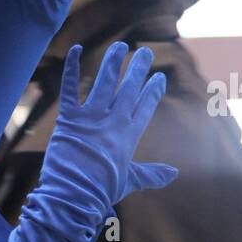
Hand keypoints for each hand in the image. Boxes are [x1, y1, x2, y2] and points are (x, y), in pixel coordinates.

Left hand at [39, 42, 177, 233]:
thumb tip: (173, 174)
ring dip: (113, 62)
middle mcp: (113, 122)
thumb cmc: (101, 191)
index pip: (145, 107)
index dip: (152, 91)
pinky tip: (75, 49)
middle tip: (145, 53)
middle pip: (129, 90)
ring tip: (121, 46)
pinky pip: (69, 89)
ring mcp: (91, 118)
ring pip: (105, 83)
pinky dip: (70, 68)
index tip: (159, 78)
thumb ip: (151, 174)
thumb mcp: (129, 180)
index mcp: (129, 135)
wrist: (74, 196)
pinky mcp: (68, 119)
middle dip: (138, 70)